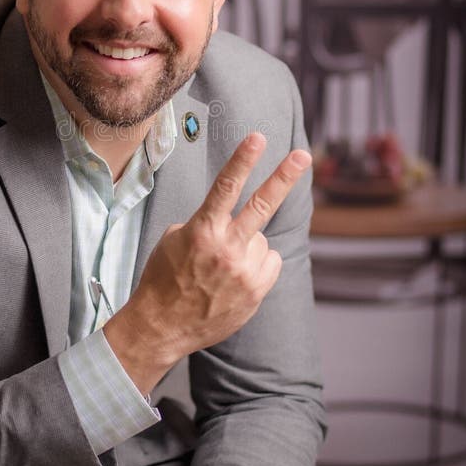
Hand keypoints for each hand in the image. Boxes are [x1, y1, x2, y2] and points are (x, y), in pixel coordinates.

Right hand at [104, 133, 311, 393]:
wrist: (162, 327)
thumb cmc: (164, 278)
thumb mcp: (174, 240)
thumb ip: (206, 224)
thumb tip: (232, 220)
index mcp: (202, 231)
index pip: (225, 187)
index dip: (242, 160)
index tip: (258, 138)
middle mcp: (226, 249)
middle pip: (261, 205)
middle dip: (283, 177)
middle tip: (302, 155)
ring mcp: (243, 272)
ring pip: (261, 240)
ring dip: (247, 245)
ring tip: (222, 267)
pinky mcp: (255, 292)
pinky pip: (269, 262)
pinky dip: (257, 264)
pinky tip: (235, 278)